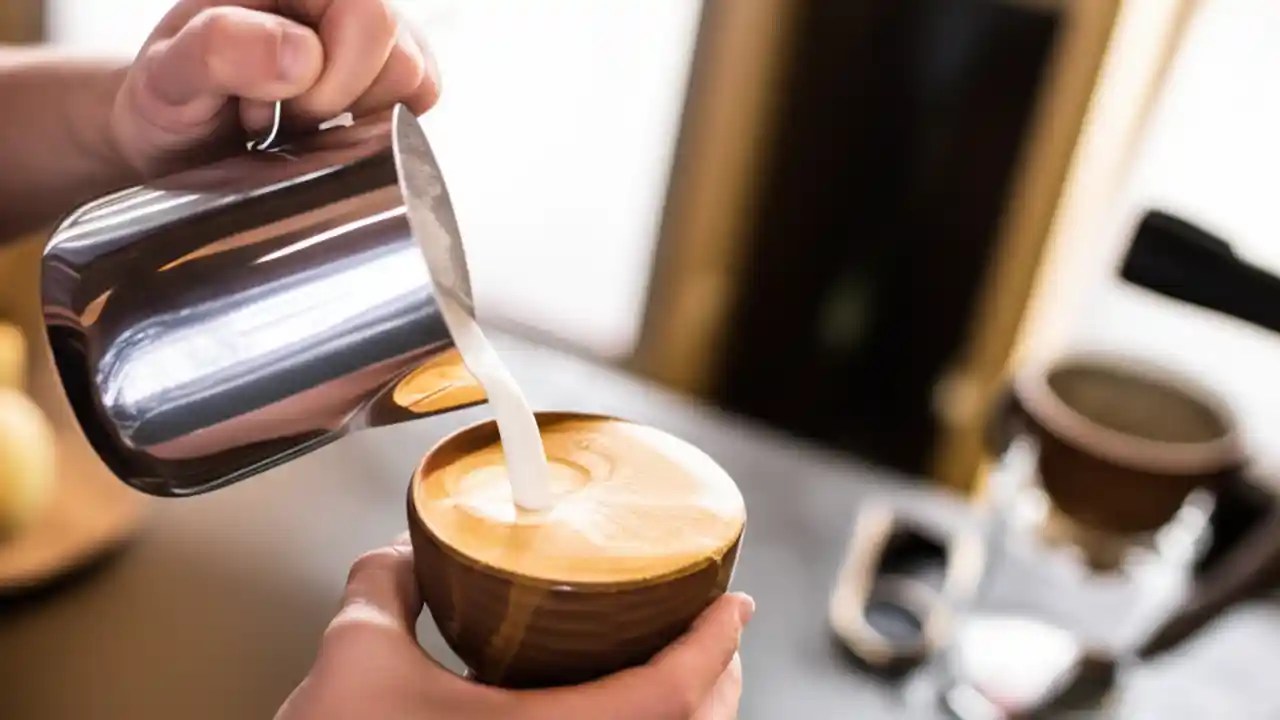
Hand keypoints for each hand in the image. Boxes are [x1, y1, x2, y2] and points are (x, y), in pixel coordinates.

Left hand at [112, 0, 439, 175]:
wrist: (177, 139)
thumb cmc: (170, 101)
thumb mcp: (167, 76)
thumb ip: (220, 50)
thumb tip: (304, 56)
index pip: (365, 13)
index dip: (331, 78)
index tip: (268, 108)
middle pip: (395, 45)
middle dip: (340, 100)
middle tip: (284, 117)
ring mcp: (366, 30)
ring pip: (414, 75)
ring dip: (355, 117)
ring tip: (300, 121)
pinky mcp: (388, 71)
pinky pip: (421, 98)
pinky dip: (378, 127)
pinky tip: (328, 127)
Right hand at [276, 535, 752, 719]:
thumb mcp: (354, 657)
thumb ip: (383, 587)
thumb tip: (400, 551)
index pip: (670, 697)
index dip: (715, 645)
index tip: (735, 602)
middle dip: (718, 679)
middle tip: (716, 628)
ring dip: (688, 714)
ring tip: (681, 668)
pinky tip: (613, 711)